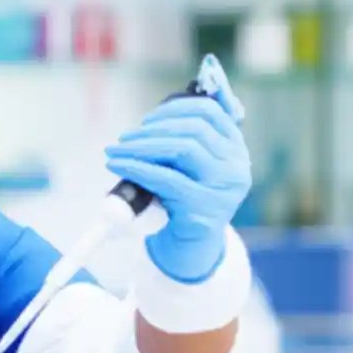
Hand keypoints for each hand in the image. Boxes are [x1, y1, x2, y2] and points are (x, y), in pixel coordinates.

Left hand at [105, 58, 251, 282]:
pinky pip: (166, 179)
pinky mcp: (203, 208)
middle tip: (124, 138)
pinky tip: (118, 165)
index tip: (146, 120)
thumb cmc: (183, 202)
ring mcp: (223, 188)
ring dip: (141, 145)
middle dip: (152, 129)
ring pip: (182, 149)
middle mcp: (236, 166)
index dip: (175, 109)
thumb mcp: (188, 168)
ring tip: (115, 150)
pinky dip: (136, 167)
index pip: (211, 113)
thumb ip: (187, 139)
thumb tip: (173, 103)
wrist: (189, 249)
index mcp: (235, 150)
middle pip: (194, 129)